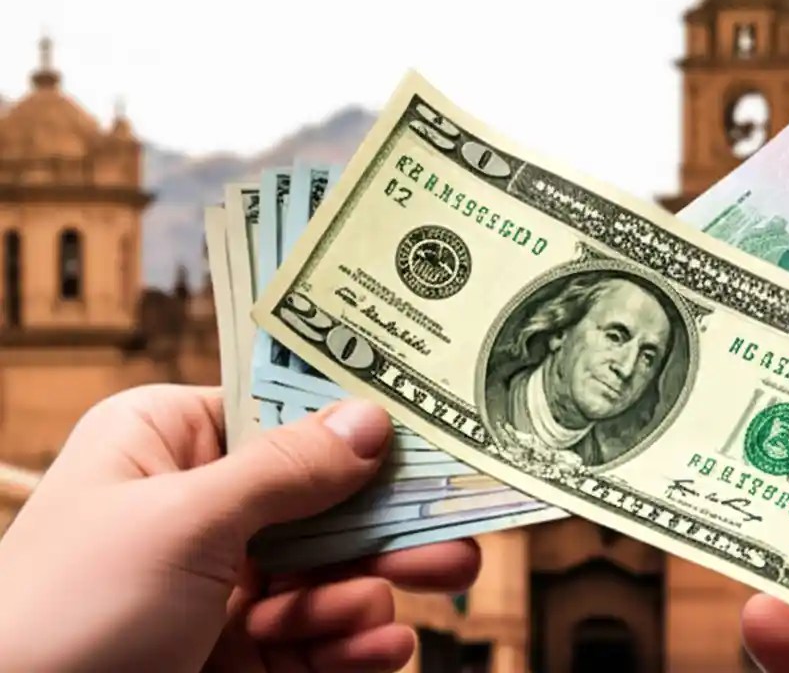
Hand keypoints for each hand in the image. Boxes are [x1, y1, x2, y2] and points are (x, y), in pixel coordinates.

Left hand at [0, 384, 479, 671]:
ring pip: (333, 571)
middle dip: (389, 522)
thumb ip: (284, 471)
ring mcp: (223, 585)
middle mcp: (202, 508)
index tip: (439, 426)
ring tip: (383, 614)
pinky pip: (321, 635)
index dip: (360, 419)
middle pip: (326, 498)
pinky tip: (377, 648)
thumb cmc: (59, 613)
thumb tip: (368, 421)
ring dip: (364, 593)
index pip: (285, 411)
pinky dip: (354, 642)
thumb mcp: (178, 523)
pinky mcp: (240, 651)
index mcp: (168, 445)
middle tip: (459, 533)